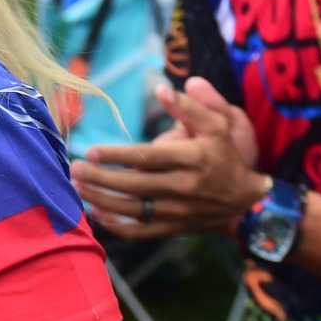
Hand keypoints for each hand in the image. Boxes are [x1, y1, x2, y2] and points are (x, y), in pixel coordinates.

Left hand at [72, 77, 267, 239]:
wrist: (245, 201)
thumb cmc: (225, 155)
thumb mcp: (217, 125)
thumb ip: (189, 106)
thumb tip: (161, 88)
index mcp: (192, 159)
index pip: (149, 158)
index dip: (119, 156)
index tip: (92, 150)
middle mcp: (183, 188)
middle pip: (135, 186)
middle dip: (101, 179)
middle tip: (74, 168)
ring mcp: (177, 212)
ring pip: (133, 211)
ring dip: (101, 201)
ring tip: (77, 187)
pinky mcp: (173, 229)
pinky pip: (140, 232)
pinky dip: (116, 226)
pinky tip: (95, 213)